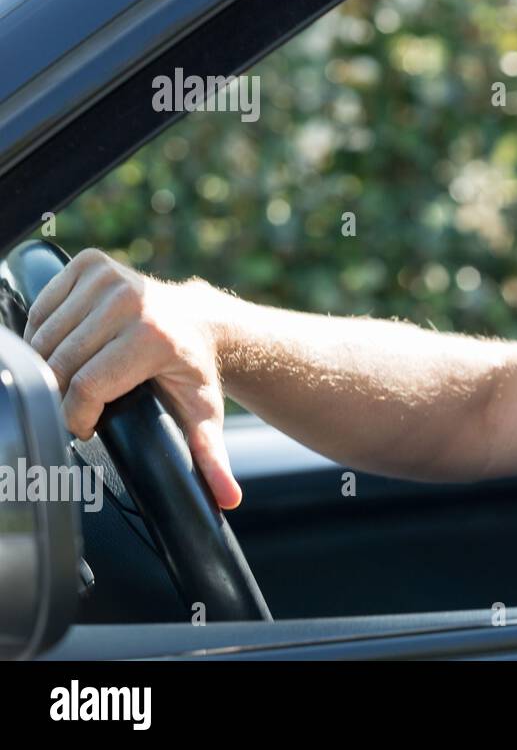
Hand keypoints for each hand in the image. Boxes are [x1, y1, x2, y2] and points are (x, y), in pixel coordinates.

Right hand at [23, 248, 240, 509]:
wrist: (202, 319)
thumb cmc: (193, 370)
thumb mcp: (203, 414)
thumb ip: (211, 458)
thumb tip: (228, 499)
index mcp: (153, 336)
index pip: (85, 386)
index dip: (77, 415)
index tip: (87, 427)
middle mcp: (131, 300)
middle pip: (60, 363)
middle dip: (61, 393)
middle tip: (81, 403)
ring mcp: (109, 277)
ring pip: (44, 336)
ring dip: (49, 364)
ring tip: (79, 377)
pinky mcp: (90, 264)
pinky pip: (41, 308)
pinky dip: (45, 332)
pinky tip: (73, 344)